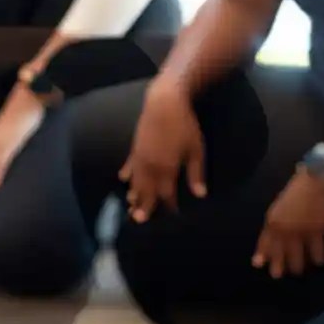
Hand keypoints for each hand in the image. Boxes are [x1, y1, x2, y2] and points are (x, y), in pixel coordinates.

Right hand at [119, 77, 204, 222]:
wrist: (165, 102)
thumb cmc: (185, 125)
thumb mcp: (195, 150)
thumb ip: (196, 173)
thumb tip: (200, 195)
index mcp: (166, 169)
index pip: (166, 194)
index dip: (169, 206)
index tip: (173, 216)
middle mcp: (150, 166)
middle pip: (146, 191)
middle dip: (145, 206)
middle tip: (139, 221)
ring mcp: (140, 157)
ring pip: (135, 180)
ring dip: (133, 194)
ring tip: (130, 206)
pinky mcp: (135, 146)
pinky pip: (129, 164)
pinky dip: (126, 173)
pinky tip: (122, 179)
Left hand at [252, 170, 323, 277]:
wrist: (315, 182)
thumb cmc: (295, 192)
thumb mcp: (279, 207)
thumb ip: (274, 223)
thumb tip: (271, 236)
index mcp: (272, 221)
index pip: (265, 242)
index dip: (262, 254)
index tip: (258, 264)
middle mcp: (284, 230)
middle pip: (279, 254)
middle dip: (278, 266)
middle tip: (278, 275)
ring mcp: (300, 232)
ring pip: (297, 257)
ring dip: (298, 266)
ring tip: (300, 270)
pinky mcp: (317, 231)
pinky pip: (317, 251)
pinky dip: (318, 257)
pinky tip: (319, 261)